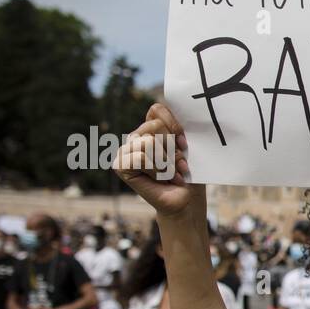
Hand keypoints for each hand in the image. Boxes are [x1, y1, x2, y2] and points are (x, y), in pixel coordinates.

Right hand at [112, 103, 204, 219]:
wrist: (186, 199)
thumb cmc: (188, 173)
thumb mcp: (187, 146)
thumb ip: (176, 128)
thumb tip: (168, 113)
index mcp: (151, 127)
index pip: (157, 109)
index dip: (175, 126)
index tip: (183, 144)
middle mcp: (136, 136)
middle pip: (156, 126)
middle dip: (172, 148)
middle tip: (176, 165)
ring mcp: (126, 150)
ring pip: (149, 142)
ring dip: (166, 163)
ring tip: (169, 173)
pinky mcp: (120, 165)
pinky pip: (140, 157)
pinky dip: (156, 170)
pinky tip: (159, 179)